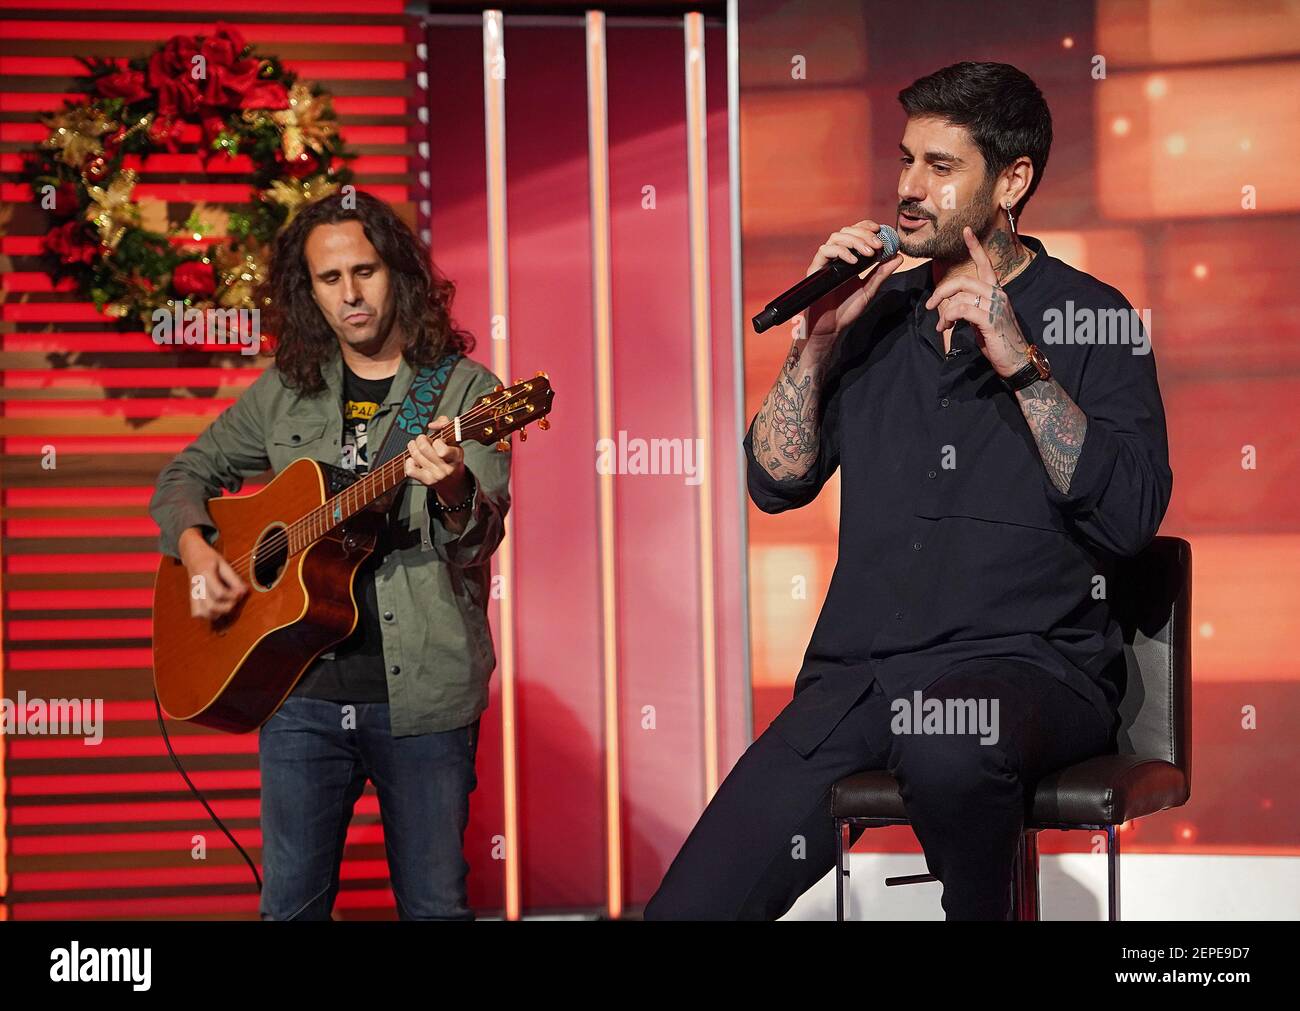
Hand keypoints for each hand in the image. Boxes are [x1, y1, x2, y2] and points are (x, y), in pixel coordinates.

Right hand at [178, 527, 247, 619]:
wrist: (192, 555)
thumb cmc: (210, 558)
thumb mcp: (224, 563)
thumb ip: (233, 578)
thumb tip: (244, 591)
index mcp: (205, 574)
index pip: (219, 593)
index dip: (233, 596)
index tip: (241, 593)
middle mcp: (197, 586)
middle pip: (211, 606)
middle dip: (227, 607)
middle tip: (235, 600)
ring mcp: (193, 593)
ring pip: (203, 613)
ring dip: (218, 613)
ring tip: (226, 604)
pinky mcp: (192, 598)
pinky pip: (197, 613)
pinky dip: (208, 614)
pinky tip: (216, 608)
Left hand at [404, 415, 469, 503]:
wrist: (455, 482)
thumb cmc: (452, 457)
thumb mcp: (454, 440)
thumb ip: (445, 424)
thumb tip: (431, 425)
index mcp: (455, 456)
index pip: (442, 449)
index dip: (436, 441)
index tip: (437, 440)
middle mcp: (446, 468)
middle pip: (424, 449)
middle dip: (421, 439)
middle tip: (423, 440)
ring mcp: (436, 476)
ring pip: (416, 456)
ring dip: (413, 447)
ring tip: (417, 446)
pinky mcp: (426, 481)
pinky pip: (410, 470)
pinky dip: (409, 462)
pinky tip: (415, 460)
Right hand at [804, 219, 902, 342]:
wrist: (831, 328)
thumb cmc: (847, 310)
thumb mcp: (869, 289)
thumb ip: (882, 273)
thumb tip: (899, 256)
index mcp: (846, 258)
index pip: (854, 233)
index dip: (865, 227)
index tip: (880, 229)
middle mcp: (834, 257)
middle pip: (846, 231)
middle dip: (864, 234)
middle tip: (878, 245)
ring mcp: (824, 263)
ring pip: (836, 238)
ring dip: (855, 241)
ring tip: (869, 253)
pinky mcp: (815, 270)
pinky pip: (825, 251)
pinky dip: (841, 252)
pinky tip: (854, 262)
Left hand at [924, 226, 1029, 378]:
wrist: (1016, 361)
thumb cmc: (998, 342)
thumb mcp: (982, 321)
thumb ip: (971, 309)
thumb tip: (952, 308)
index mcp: (996, 292)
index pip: (985, 264)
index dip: (975, 247)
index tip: (965, 231)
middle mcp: (998, 295)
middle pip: (963, 281)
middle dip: (941, 291)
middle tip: (930, 306)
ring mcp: (996, 306)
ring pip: (960, 297)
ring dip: (944, 312)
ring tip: (942, 326)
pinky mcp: (991, 320)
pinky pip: (963, 310)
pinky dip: (949, 318)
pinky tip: (947, 328)